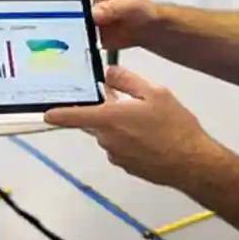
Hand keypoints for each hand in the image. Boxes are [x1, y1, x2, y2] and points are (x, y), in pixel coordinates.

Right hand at [41, 0, 158, 50]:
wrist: (148, 31)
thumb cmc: (143, 11)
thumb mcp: (133, 6)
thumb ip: (114, 8)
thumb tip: (94, 14)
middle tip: (37, 3)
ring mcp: (89, 12)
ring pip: (70, 13)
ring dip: (59, 18)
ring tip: (43, 23)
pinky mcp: (89, 28)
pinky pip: (76, 30)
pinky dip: (68, 35)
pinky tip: (59, 41)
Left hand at [45, 65, 206, 186]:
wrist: (193, 163)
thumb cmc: (174, 126)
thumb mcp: (155, 93)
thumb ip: (127, 80)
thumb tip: (108, 72)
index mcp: (109, 119)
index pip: (73, 117)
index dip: (57, 114)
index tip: (45, 112)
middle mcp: (107, 139)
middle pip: (94, 122)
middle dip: (103, 111)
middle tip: (121, 100)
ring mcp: (116, 156)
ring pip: (108, 134)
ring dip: (117, 125)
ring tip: (144, 119)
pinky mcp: (127, 167)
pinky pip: (119, 147)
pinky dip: (127, 139)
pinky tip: (148, 136)